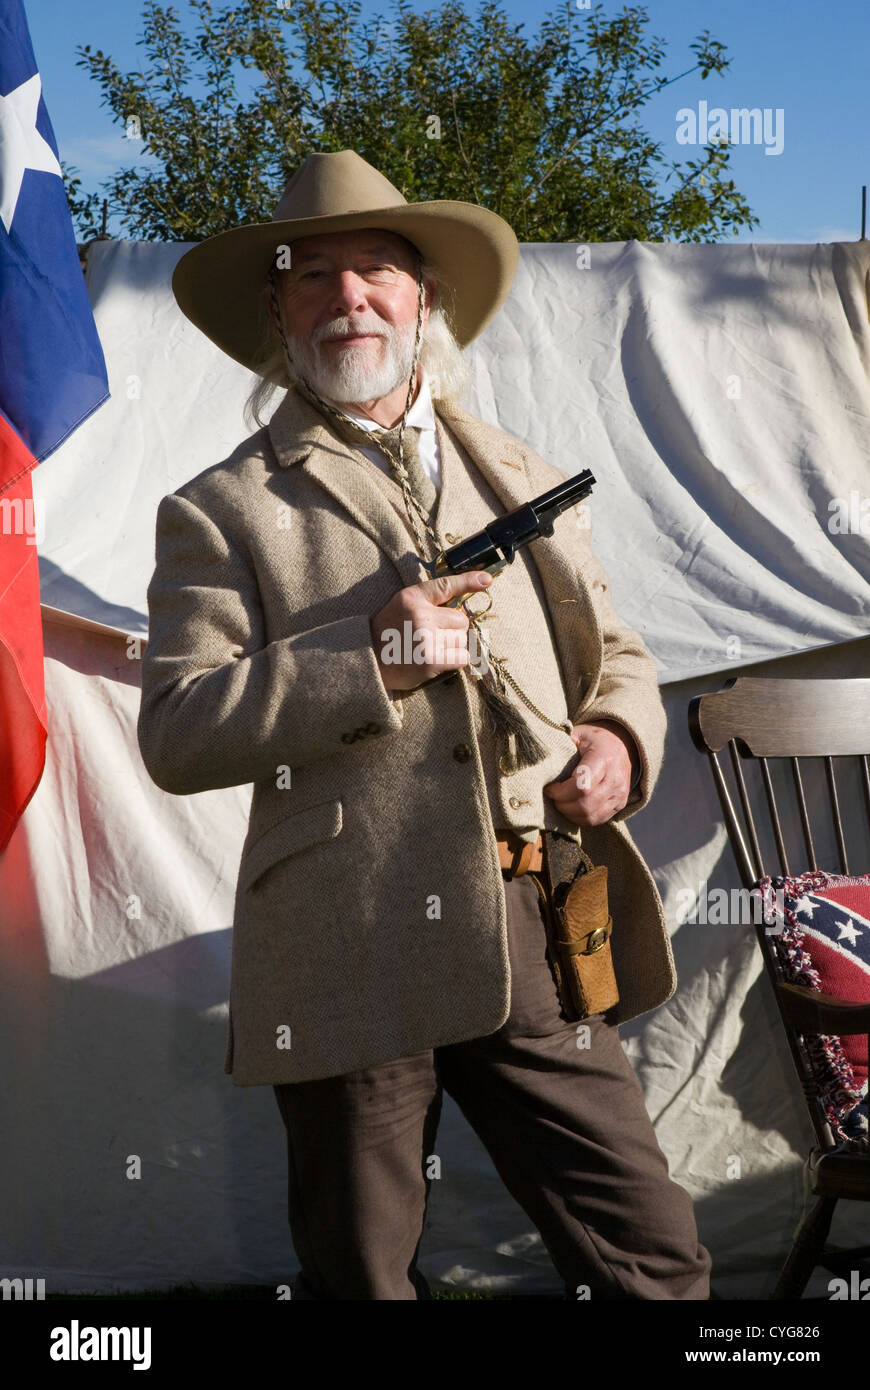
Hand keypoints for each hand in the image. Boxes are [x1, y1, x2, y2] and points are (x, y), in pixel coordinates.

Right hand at [370, 571, 492, 691]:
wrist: (368, 661)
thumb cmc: (389, 632)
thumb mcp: (402, 605)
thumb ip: (429, 600)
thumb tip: (465, 606)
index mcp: (412, 598)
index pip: (445, 586)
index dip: (469, 581)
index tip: (487, 580)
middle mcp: (420, 616)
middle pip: (462, 620)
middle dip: (453, 629)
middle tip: (433, 636)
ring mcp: (426, 639)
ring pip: (463, 639)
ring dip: (453, 645)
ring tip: (431, 648)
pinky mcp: (431, 661)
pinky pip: (462, 657)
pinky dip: (455, 660)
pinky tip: (438, 660)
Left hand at [542, 719, 637, 825]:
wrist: (622, 744)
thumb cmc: (594, 739)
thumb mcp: (578, 733)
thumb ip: (561, 744)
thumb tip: (540, 755)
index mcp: (604, 759)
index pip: (582, 786)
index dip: (561, 791)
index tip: (550, 786)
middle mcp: (615, 779)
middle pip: (585, 805)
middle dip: (563, 804)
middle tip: (553, 796)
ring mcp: (620, 794)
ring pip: (590, 816)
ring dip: (570, 813)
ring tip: (561, 801)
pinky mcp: (620, 804)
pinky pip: (597, 820)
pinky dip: (580, 818)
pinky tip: (571, 807)